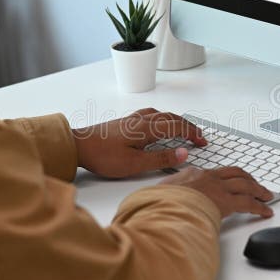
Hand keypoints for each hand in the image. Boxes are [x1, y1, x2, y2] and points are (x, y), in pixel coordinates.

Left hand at [72, 108, 207, 177]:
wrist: (77, 146)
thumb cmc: (103, 156)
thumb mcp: (135, 164)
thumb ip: (161, 158)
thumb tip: (184, 153)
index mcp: (147, 129)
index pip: (178, 127)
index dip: (192, 134)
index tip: (202, 142)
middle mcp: (142, 120)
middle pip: (172, 118)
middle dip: (188, 126)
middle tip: (199, 136)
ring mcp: (133, 119)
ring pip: (162, 114)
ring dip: (177, 121)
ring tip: (184, 129)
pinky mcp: (125, 122)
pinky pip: (151, 114)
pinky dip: (163, 118)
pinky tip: (159, 123)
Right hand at [160, 166, 274, 218]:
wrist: (161, 205)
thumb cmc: (157, 203)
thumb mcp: (157, 195)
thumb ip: (164, 195)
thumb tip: (158, 201)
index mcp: (192, 174)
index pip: (215, 174)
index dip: (226, 179)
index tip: (230, 184)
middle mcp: (208, 177)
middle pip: (235, 174)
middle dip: (248, 179)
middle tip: (256, 185)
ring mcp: (218, 188)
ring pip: (246, 185)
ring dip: (258, 190)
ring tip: (266, 196)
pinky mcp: (226, 201)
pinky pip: (249, 203)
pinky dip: (260, 207)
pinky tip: (266, 211)